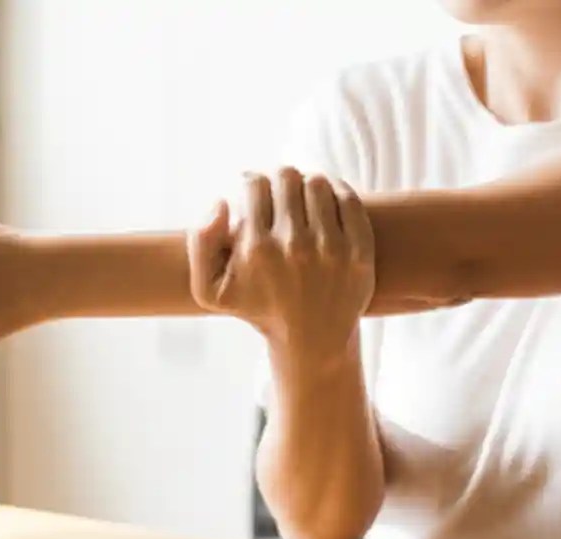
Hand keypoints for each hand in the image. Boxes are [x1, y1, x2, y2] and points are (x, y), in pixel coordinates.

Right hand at [187, 168, 374, 366]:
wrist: (311, 341)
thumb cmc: (259, 309)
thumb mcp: (210, 290)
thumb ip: (201, 243)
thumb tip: (222, 201)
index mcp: (257, 250)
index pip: (254, 183)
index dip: (252, 183)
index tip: (256, 195)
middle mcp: (294, 246)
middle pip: (286, 176)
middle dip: (278, 180)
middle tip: (279, 195)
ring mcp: (331, 249)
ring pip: (317, 182)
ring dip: (306, 183)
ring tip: (302, 198)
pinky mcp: (359, 252)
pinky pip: (348, 199)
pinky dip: (336, 189)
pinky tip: (326, 198)